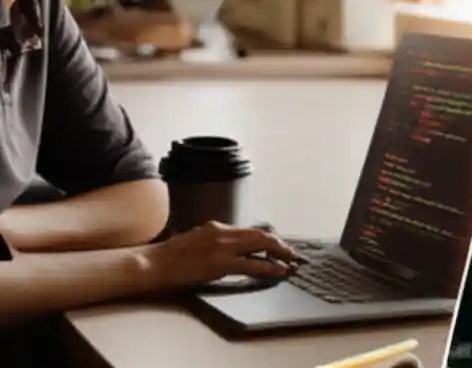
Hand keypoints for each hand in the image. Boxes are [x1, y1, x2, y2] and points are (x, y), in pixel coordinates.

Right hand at [136, 221, 304, 292]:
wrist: (151, 264)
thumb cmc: (168, 258)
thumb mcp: (196, 242)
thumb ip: (215, 243)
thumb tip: (234, 252)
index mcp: (216, 227)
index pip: (250, 230)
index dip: (267, 239)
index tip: (278, 246)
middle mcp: (222, 232)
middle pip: (260, 234)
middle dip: (279, 244)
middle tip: (293, 254)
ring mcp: (222, 246)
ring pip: (261, 245)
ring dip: (279, 253)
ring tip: (291, 261)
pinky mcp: (220, 263)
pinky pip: (252, 264)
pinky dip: (269, 267)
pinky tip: (279, 272)